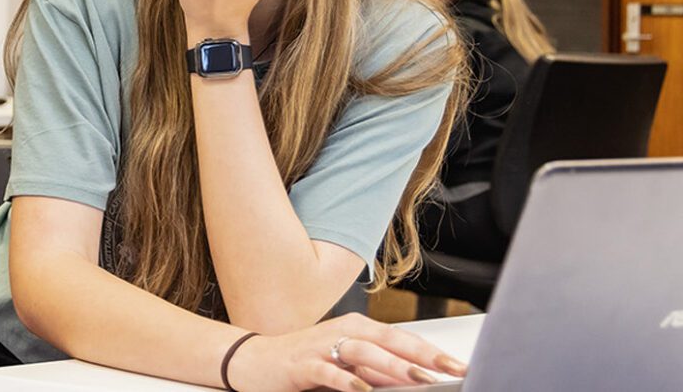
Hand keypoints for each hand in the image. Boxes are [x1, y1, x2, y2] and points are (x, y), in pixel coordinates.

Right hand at [225, 313, 468, 391]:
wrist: (253, 361)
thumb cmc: (303, 362)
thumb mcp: (346, 365)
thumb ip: (377, 371)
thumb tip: (415, 379)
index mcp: (356, 328)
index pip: (401, 338)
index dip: (431, 351)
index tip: (459, 366)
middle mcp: (341, 331)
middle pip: (388, 340)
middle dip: (422, 356)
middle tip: (450, 370)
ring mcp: (320, 346)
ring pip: (363, 351)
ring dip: (392, 365)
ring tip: (418, 378)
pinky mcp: (300, 364)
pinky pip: (326, 370)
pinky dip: (345, 379)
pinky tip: (361, 388)